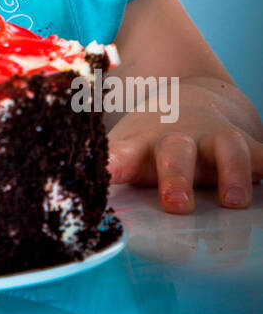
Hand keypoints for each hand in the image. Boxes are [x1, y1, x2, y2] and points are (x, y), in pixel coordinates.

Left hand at [108, 87, 262, 212]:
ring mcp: (214, 140)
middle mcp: (176, 140)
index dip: (111, 168)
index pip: (118, 156)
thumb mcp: (128, 155)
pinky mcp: (247, 145)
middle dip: (175, 176)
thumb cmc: (151, 144)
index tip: (102, 180)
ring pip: (226, 149)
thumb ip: (109, 181)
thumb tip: (70, 211)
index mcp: (138, 147)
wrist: (194, 102)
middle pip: (175, 153)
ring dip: (230, 173)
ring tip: (232, 201)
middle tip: (176, 204)